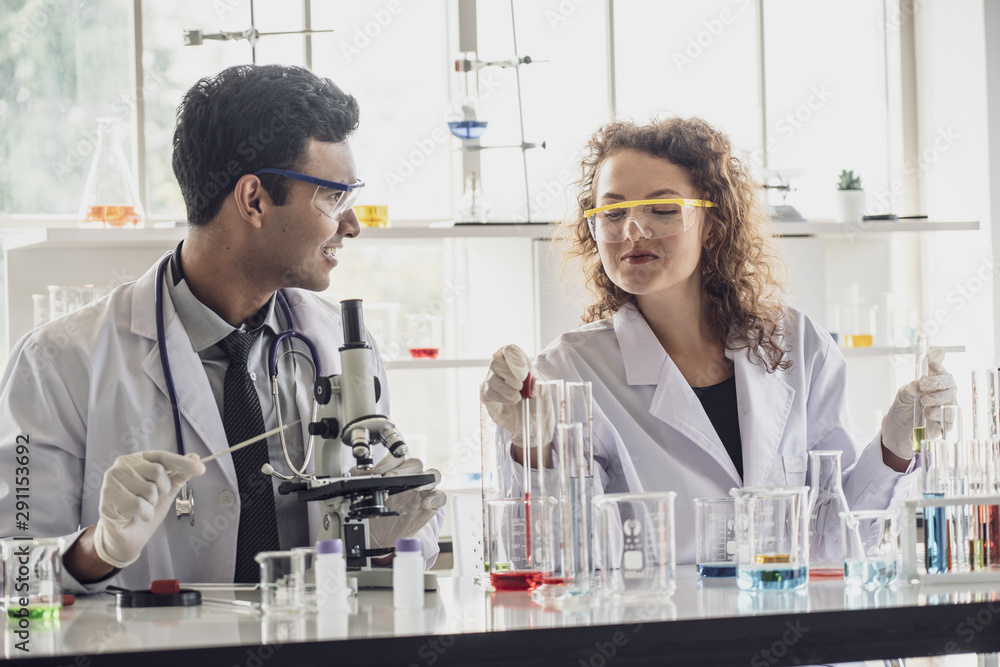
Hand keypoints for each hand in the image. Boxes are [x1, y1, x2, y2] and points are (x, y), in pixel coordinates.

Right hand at [93, 451, 205, 567]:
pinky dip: (144, 513)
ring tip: (142, 508)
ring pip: (148, 489)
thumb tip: (195, 456)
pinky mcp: (108, 496)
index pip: (163, 456)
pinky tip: (136, 516)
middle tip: (152, 500)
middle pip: (157, 471)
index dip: (183, 462)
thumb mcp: (166, 491)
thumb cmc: (145, 509)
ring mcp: (112, 479)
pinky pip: (138, 504)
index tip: (201, 468)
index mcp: (137, 459)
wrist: (127, 536)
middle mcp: (122, 465)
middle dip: (162, 490)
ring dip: (151, 504)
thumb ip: (178, 475)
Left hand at [352, 458, 445, 549]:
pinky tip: (425, 504)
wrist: (379, 536)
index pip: (397, 457)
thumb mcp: (363, 494)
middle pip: (415, 463)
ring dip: (426, 479)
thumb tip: (361, 472)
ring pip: (434, 475)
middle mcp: (411, 478)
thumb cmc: (375, 511)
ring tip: (416, 487)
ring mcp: (423, 491)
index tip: (378, 472)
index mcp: (396, 471)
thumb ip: (359, 479)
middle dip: (404, 470)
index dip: (389, 462)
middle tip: (391, 478)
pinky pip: (441, 497)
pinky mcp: (431, 505)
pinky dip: (435, 498)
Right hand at [480, 345, 555, 457]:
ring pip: (492, 379)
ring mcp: (491, 379)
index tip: (524, 374)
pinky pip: (489, 392)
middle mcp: (501, 366)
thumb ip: (539, 384)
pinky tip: (512, 401)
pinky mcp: (486, 394)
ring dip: (506, 389)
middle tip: (521, 387)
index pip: (509, 350)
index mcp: (516, 359)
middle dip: (509, 375)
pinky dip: (501, 398)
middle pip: (496, 361)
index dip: (515, 359)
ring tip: (519, 397)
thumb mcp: (545, 390)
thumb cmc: (538, 400)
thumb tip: (532, 381)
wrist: (533, 420)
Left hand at [881, 348, 957, 459]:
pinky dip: (940, 414)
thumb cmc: (901, 410)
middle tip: (923, 384)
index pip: (937, 367)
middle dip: (937, 382)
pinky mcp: (945, 422)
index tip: (934, 355)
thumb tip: (917, 383)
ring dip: (938, 398)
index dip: (937, 360)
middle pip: (949, 382)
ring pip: (951, 399)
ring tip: (924, 401)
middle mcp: (941, 392)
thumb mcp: (902, 396)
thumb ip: (910, 389)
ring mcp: (945, 406)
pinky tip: (929, 413)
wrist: (897, 432)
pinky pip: (950, 417)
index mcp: (930, 381)